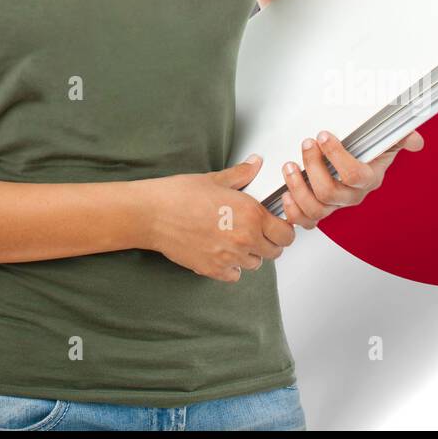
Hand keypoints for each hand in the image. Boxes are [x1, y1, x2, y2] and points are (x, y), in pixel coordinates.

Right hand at [139, 155, 295, 281]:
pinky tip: (222, 253)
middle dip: (269, 242)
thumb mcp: (215, 179)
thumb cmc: (179, 195)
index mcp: (251, 214)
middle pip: (275, 251)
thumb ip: (241, 174)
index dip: (283, 229)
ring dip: (250, 254)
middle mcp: (245, 238)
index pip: (286, 233)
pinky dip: (231, 267)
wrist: (151, 214)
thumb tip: (255, 164)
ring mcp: (229, 257)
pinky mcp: (213, 269)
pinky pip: (234, 275)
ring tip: (235, 241)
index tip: (276, 225)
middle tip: (256, 233)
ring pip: (255, 263)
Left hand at [280, 130, 424, 228]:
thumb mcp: (387, 139)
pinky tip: (286, 193)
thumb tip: (416, 142)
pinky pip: (306, 221)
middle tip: (306, 144)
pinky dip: (293, 211)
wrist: (358, 161)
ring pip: (316, 209)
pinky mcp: (318, 210)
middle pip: (330, 192)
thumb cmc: (368, 150)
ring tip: (290, 166)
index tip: (323, 135)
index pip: (354, 175)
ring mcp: (335, 206)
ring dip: (298, 187)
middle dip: (313, 166)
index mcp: (369, 179)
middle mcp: (352, 196)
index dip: (336, 155)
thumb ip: (401, 137)